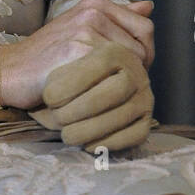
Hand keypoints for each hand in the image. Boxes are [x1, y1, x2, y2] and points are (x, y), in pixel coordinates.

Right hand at [0, 0, 152, 109]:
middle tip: (117, 85)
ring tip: (105, 90)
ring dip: (125, 82)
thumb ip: (117, 18)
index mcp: (96, 3)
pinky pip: (114, 74)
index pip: (145, 27)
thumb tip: (149, 5)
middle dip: (138, 70)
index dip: (145, 52)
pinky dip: (109, 89)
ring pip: (132, 64)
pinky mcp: (78, 50)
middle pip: (143, 47)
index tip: (130, 70)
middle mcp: (93, 11)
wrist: (10, 70)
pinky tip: (94, 94)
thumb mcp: (81, 29)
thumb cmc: (48, 56)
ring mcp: (85, 29)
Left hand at [39, 42, 154, 152]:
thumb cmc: (59, 78)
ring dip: (90, 130)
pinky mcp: (146, 120)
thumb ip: (58, 74)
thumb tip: (50, 97)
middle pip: (114, 92)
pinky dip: (109, 143)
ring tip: (67, 135)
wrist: (69, 93)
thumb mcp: (57, 66)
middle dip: (82, 109)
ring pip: (122, 115)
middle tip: (60, 118)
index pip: (98, 65)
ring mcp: (144, 96)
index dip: (73, 84)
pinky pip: (135, 135)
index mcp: (113, 50)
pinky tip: (87, 145)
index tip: (49, 98)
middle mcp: (135, 70)